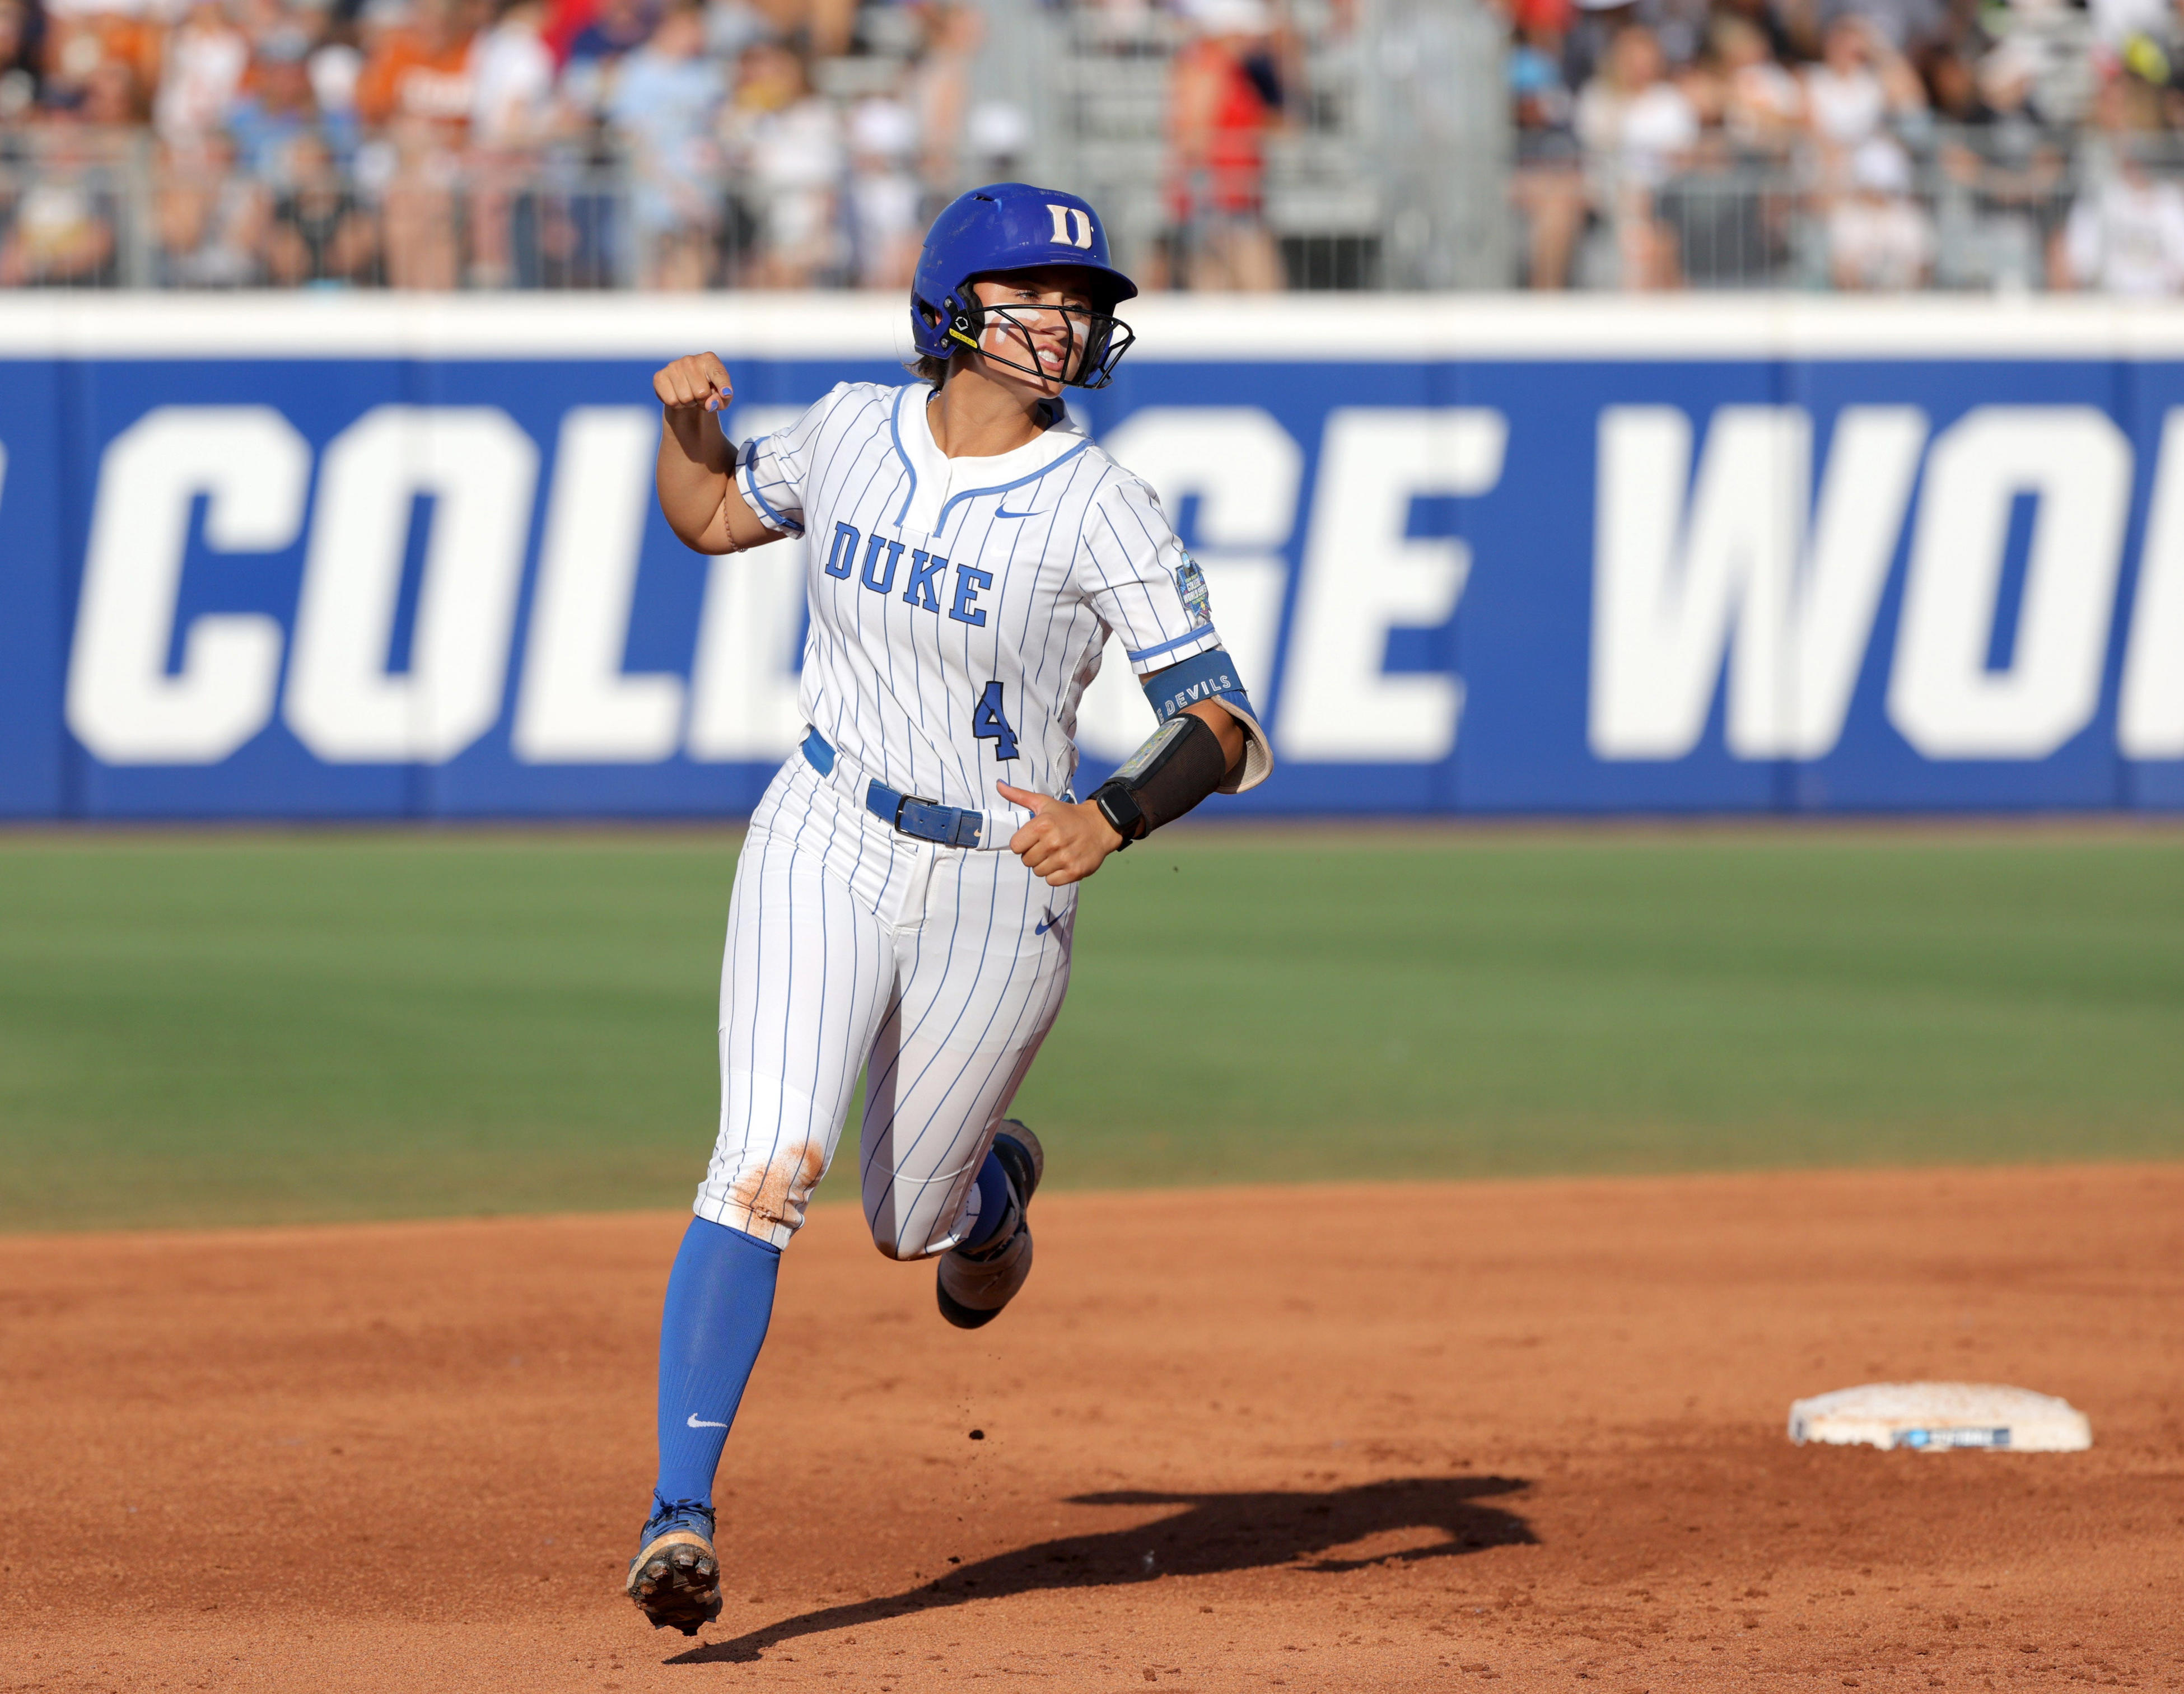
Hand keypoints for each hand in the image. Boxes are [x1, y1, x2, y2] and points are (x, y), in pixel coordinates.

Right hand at [653, 352, 732, 414]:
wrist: (687, 391)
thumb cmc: (709, 392)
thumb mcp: (722, 398)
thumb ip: (722, 400)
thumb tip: (710, 403)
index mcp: (709, 360)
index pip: (718, 374)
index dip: (723, 386)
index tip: (726, 393)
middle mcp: (690, 360)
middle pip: (701, 393)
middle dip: (703, 401)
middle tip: (700, 397)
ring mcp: (673, 366)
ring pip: (685, 399)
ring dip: (689, 404)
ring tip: (690, 396)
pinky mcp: (659, 377)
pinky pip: (672, 401)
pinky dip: (677, 405)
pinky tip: (678, 396)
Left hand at [998, 782, 1124, 886]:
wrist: (1100, 825)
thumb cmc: (1067, 815)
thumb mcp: (1043, 802)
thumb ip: (1019, 795)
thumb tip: (998, 784)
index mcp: (1042, 825)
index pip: (1015, 846)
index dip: (1023, 843)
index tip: (1034, 838)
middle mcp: (1053, 842)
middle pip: (1026, 861)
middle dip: (1034, 854)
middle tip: (1048, 845)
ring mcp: (1065, 858)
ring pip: (1038, 872)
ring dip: (1045, 865)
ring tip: (1056, 853)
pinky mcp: (1075, 871)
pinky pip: (1051, 881)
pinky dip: (1055, 875)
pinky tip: (1063, 862)